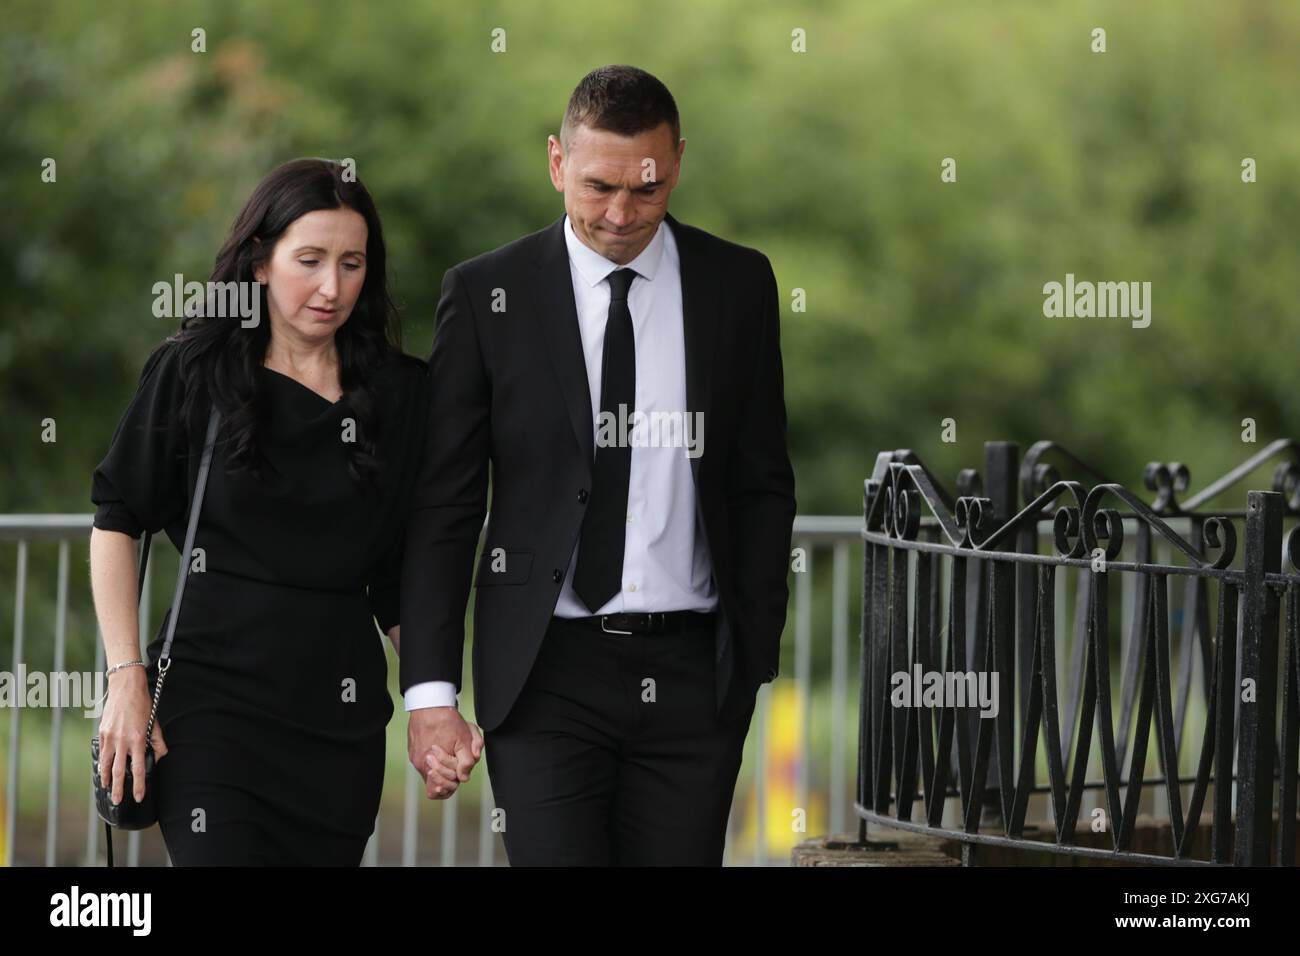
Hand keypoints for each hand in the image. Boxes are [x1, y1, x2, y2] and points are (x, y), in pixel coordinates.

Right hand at [97, 667, 168, 804]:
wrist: (125, 688)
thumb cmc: (142, 704)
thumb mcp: (154, 723)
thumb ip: (157, 742)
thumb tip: (161, 756)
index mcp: (138, 739)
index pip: (138, 768)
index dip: (138, 785)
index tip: (138, 796)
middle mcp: (122, 741)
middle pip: (118, 771)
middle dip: (118, 788)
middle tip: (118, 801)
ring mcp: (110, 737)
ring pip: (105, 764)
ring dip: (105, 778)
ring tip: (107, 789)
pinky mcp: (102, 732)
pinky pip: (101, 752)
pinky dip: (101, 763)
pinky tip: (102, 770)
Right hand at [407, 706, 483, 799]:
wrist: (430, 704)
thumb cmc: (448, 721)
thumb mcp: (465, 740)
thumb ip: (467, 762)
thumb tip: (464, 777)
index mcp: (431, 767)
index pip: (438, 792)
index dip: (451, 785)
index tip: (457, 775)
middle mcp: (420, 764)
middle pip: (435, 781)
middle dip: (449, 773)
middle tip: (456, 759)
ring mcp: (415, 757)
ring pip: (431, 769)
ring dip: (443, 763)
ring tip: (450, 748)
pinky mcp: (413, 749)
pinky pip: (425, 760)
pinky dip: (435, 756)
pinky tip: (442, 743)